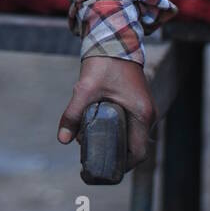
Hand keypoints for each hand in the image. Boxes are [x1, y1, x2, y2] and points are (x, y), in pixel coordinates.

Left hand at [57, 55, 156, 172]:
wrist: (113, 38)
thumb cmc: (103, 63)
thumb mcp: (85, 89)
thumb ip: (73, 114)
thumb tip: (62, 140)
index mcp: (142, 115)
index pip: (137, 154)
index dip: (121, 167)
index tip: (101, 172)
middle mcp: (147, 114)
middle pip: (134, 147)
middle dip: (113, 157)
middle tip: (91, 162)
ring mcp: (143, 108)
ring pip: (130, 136)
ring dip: (112, 143)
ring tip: (88, 146)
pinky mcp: (135, 102)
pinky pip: (128, 125)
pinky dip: (114, 131)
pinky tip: (94, 131)